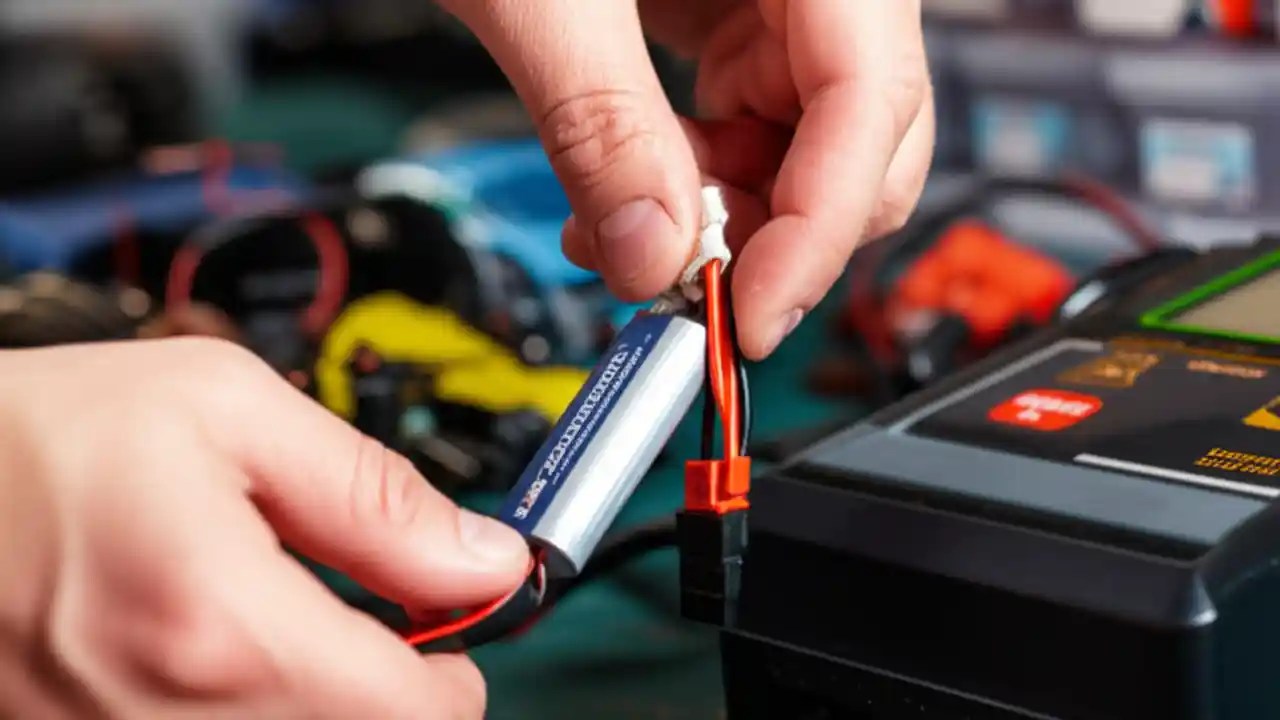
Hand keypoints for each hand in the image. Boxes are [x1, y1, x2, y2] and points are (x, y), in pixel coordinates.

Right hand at [0, 338, 529, 718]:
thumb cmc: (38, 435)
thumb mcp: (228, 409)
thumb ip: (374, 496)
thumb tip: (481, 557)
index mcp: (221, 624)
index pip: (414, 713)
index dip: (456, 668)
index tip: (451, 623)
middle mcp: (165, 716)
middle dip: (392, 689)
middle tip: (375, 619)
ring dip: (320, 701)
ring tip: (283, 622)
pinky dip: (246, 709)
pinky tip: (220, 651)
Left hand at [443, 0, 933, 357]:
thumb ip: (599, 125)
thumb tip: (650, 258)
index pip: (874, 98)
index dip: (822, 226)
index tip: (750, 311)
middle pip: (864, 137)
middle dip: (775, 231)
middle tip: (685, 286)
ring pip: (807, 149)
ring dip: (725, 219)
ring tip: (627, 238)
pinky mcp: (737, 16)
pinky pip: (753, 126)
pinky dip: (697, 181)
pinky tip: (632, 198)